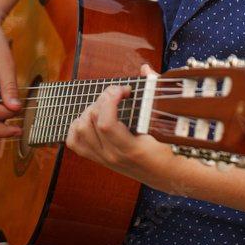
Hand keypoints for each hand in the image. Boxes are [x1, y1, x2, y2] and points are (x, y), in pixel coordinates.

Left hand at [65, 64, 164, 178]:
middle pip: (91, 119)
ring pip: (80, 128)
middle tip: (119, 93)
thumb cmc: (170, 148)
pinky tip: (93, 118)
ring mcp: (103, 158)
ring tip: (107, 105)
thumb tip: (145, 69)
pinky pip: (74, 142)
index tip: (125, 89)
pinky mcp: (98, 159)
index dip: (111, 98)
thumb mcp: (168, 124)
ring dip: (91, 110)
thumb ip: (155, 93)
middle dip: (104, 98)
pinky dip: (78, 126)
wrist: (167, 175)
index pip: (106, 123)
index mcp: (131, 149)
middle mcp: (113, 156)